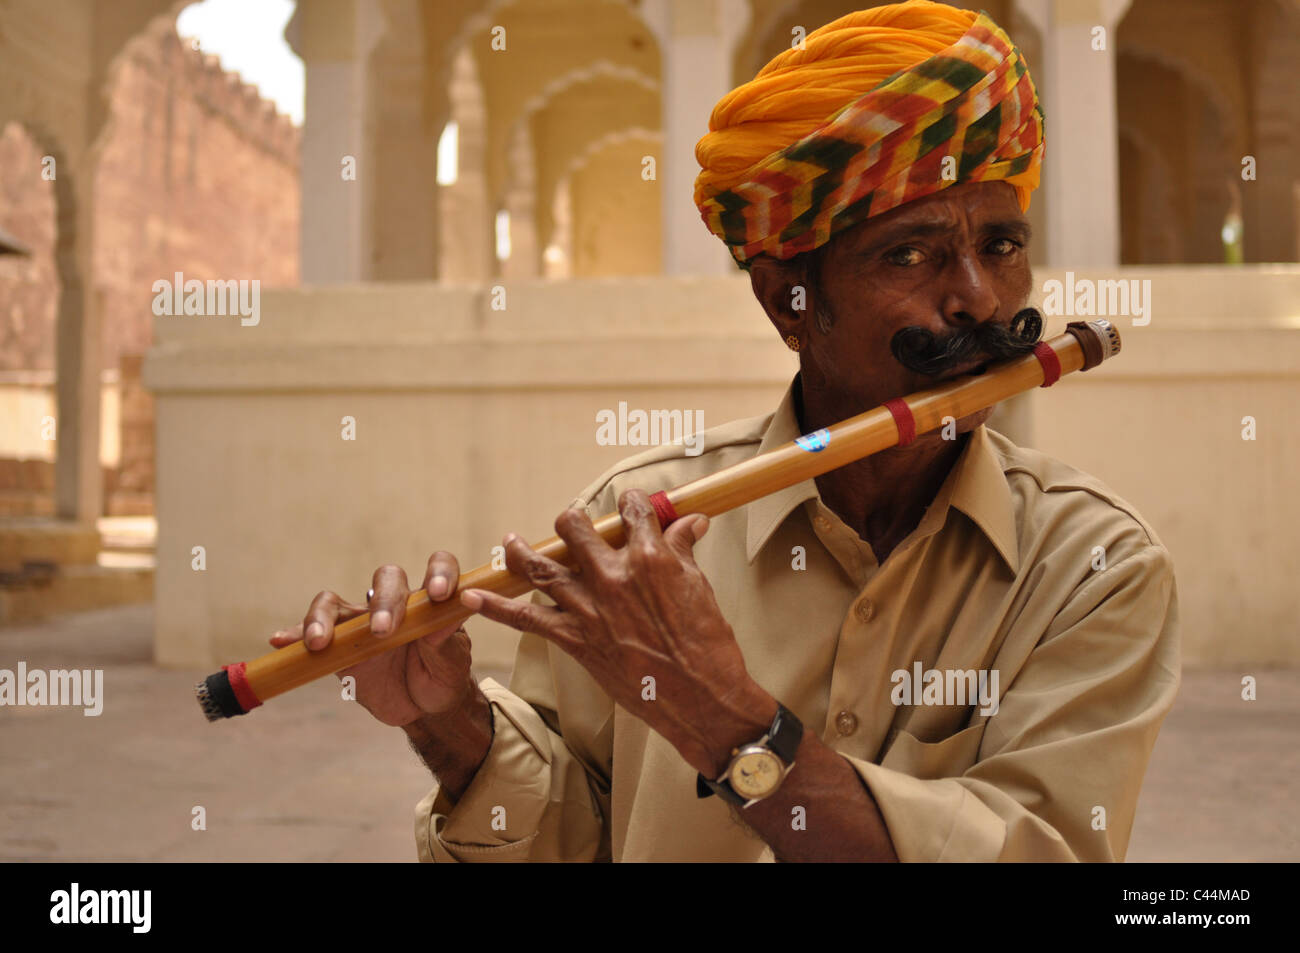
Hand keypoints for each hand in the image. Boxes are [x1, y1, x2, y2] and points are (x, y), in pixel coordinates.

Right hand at [268, 552, 472, 726]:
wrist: (422, 708)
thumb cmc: (443, 677)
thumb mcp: (452, 664)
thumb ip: (447, 640)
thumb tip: (453, 609)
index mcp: (431, 601)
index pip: (438, 566)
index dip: (439, 572)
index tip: (438, 594)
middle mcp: (395, 602)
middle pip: (385, 579)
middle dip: (383, 601)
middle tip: (382, 630)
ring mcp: (361, 621)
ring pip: (336, 601)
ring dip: (324, 616)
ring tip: (318, 640)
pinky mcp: (338, 643)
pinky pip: (311, 632)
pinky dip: (294, 633)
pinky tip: (281, 640)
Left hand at [459, 489, 770, 776]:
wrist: (699, 697)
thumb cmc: (707, 643)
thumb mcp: (700, 586)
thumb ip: (684, 550)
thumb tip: (688, 521)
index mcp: (649, 557)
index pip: (632, 510)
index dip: (632, 504)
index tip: (630, 506)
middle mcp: (612, 576)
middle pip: (574, 529)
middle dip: (572, 522)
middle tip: (570, 526)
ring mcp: (589, 608)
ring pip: (541, 566)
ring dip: (521, 551)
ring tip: (510, 541)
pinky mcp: (575, 640)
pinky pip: (526, 619)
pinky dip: (495, 608)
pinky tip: (470, 597)